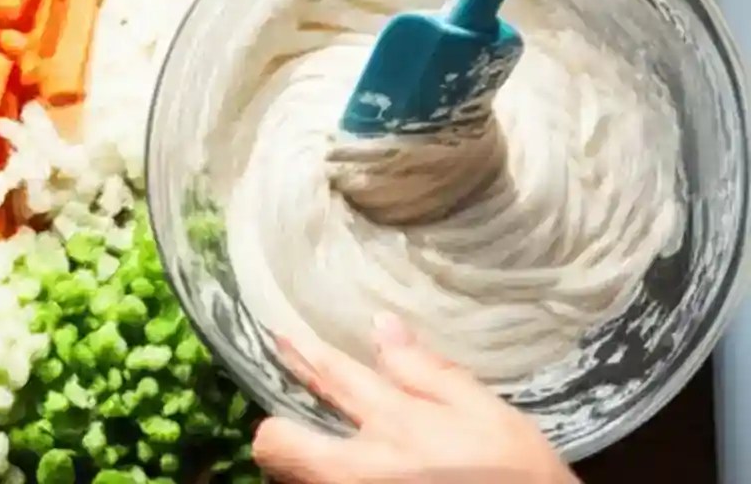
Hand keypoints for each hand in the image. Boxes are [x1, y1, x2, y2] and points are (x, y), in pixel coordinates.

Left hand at [252, 313, 577, 483]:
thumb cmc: (518, 474)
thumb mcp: (488, 414)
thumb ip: (428, 372)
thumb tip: (382, 325)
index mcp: (393, 423)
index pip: (332, 376)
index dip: (301, 352)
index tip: (278, 334)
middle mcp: (358, 466)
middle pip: (278, 445)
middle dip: (274, 432)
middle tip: (286, 421)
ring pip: (296, 475)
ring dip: (298, 460)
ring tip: (314, 446)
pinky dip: (324, 479)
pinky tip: (349, 469)